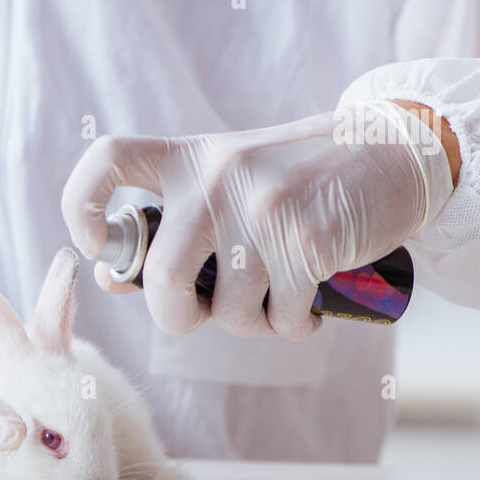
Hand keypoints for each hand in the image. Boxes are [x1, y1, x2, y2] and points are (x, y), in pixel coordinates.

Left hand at [62, 101, 453, 339]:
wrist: (398, 151)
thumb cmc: (298, 179)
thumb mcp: (228, 182)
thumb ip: (174, 222)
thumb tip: (108, 276)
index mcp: (188, 157)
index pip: (108, 159)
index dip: (81, 206)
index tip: (95, 244)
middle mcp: (217, 176)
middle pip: (160, 277)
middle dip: (177, 317)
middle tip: (200, 316)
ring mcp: (262, 207)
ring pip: (227, 310)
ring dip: (251, 326)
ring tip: (274, 303)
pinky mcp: (307, 239)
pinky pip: (280, 318)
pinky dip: (293, 327)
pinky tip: (306, 310)